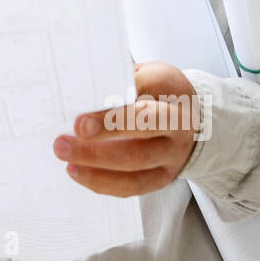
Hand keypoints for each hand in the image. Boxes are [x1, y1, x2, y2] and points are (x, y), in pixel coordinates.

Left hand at [52, 62, 198, 196]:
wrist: (194, 119)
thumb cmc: (158, 92)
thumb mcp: (145, 75)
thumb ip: (119, 81)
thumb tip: (79, 92)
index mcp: (171, 90)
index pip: (144, 93)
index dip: (114, 107)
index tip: (82, 117)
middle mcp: (178, 124)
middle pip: (143, 129)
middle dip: (103, 132)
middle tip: (68, 136)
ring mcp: (173, 154)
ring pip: (136, 162)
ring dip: (96, 162)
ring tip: (66, 156)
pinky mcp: (164, 176)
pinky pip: (133, 185)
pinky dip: (102, 181)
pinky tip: (78, 172)